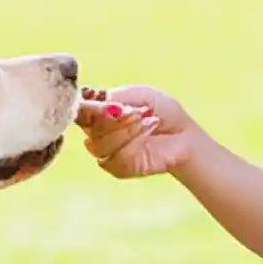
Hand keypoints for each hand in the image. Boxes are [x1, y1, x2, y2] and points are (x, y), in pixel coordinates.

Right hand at [75, 85, 203, 178]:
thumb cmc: (161, 110)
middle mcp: (97, 133)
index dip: (88, 109)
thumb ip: (114, 97)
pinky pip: (115, 159)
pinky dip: (133, 145)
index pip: (79, 112)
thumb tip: (88, 102)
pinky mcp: (118, 168)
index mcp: (97, 112)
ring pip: (99, 146)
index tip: (106, 105)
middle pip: (88, 129)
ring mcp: (106, 152)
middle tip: (135, 111)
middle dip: (112, 119)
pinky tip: (147, 134)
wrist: (183, 134)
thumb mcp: (139, 94)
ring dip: (125, 131)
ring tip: (147, 121)